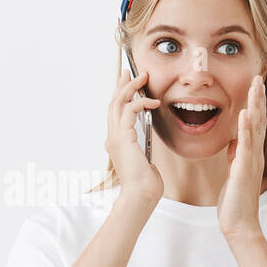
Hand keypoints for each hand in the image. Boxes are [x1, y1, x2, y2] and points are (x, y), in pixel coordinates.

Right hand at [106, 68, 163, 206]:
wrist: (141, 195)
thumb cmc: (145, 184)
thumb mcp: (145, 163)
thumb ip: (143, 153)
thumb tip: (147, 151)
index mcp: (117, 142)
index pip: (116, 113)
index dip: (122, 96)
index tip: (130, 84)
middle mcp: (113, 137)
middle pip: (114, 103)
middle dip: (123, 85)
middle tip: (131, 72)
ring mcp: (116, 137)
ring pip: (119, 103)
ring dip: (131, 88)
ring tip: (142, 77)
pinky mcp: (123, 138)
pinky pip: (129, 111)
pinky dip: (141, 103)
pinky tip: (153, 101)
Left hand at [216, 74, 266, 240]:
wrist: (239, 223)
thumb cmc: (235, 201)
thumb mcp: (234, 172)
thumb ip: (236, 155)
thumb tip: (236, 141)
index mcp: (251, 155)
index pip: (254, 124)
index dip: (254, 104)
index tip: (254, 86)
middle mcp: (255, 154)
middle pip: (259, 121)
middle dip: (257, 98)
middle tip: (258, 77)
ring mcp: (251, 161)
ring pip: (255, 128)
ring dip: (255, 106)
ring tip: (255, 87)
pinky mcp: (244, 169)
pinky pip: (246, 145)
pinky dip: (246, 128)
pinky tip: (245, 114)